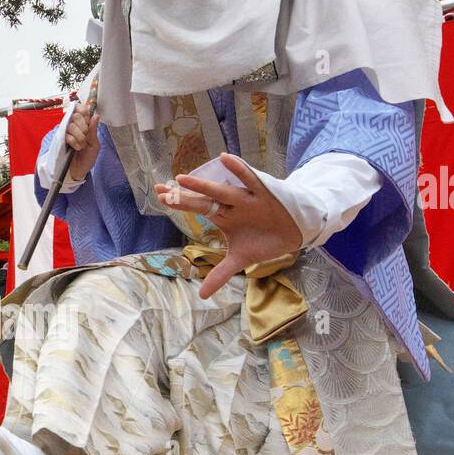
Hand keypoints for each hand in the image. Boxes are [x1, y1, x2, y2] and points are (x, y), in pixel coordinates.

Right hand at [64, 104, 99, 180]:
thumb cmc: (87, 159)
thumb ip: (94, 131)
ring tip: (82, 146)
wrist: (78, 172)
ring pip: (71, 125)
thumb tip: (96, 115)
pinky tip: (76, 148)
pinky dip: (73, 141)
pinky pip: (66, 135)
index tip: (87, 120)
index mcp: (83, 125)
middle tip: (86, 136)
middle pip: (75, 115)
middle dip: (83, 126)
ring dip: (79, 136)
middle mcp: (73, 126)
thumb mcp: (94, 145)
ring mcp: (65, 132)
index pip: (80, 109)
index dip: (83, 111)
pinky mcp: (60, 139)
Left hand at [154, 154, 302, 298]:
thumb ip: (220, 274)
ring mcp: (246, 198)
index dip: (179, 202)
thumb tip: (202, 296)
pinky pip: (250, 179)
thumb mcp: (240, 260)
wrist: (294, 233)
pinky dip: (239, 169)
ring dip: (203, 186)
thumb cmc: (263, 241)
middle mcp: (231, 204)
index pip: (196, 208)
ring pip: (221, 191)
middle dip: (183, 195)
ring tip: (182, 179)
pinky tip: (224, 158)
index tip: (159, 196)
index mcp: (223, 216)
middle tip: (162, 189)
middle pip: (204, 199)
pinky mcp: (264, 193)